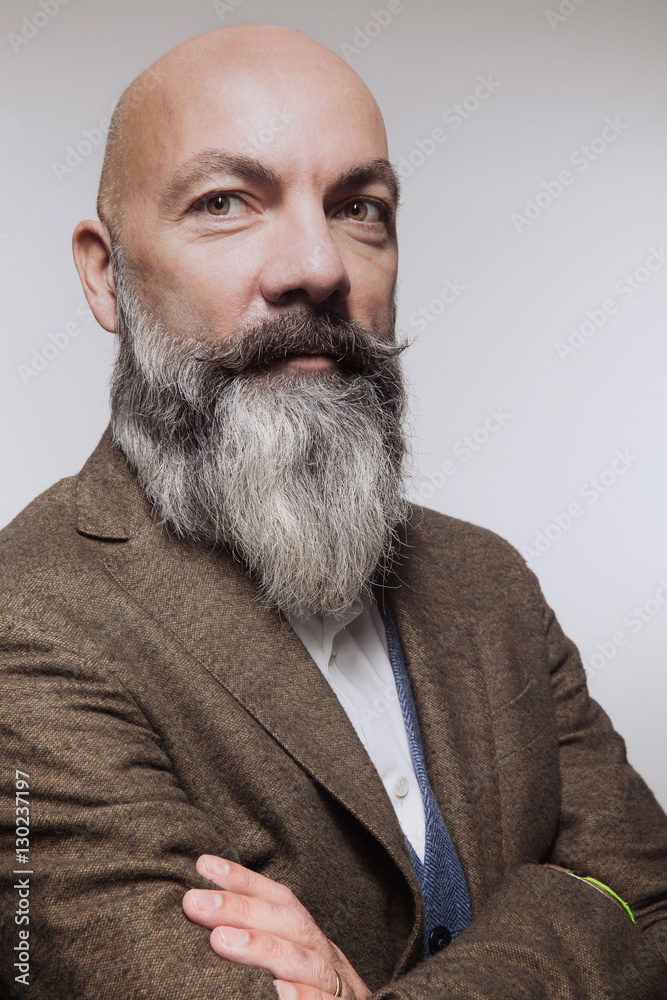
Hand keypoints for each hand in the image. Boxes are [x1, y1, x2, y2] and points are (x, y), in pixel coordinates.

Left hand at [182, 854, 371, 999]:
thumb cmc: (309, 996)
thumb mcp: (289, 969)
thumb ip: (259, 945)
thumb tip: (206, 924)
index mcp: (310, 942)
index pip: (280, 901)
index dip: (244, 880)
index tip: (204, 865)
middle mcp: (326, 958)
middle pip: (289, 924)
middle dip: (241, 909)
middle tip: (195, 902)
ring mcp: (339, 989)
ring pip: (308, 962)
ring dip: (263, 948)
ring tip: (221, 940)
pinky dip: (304, 997)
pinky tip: (278, 992)